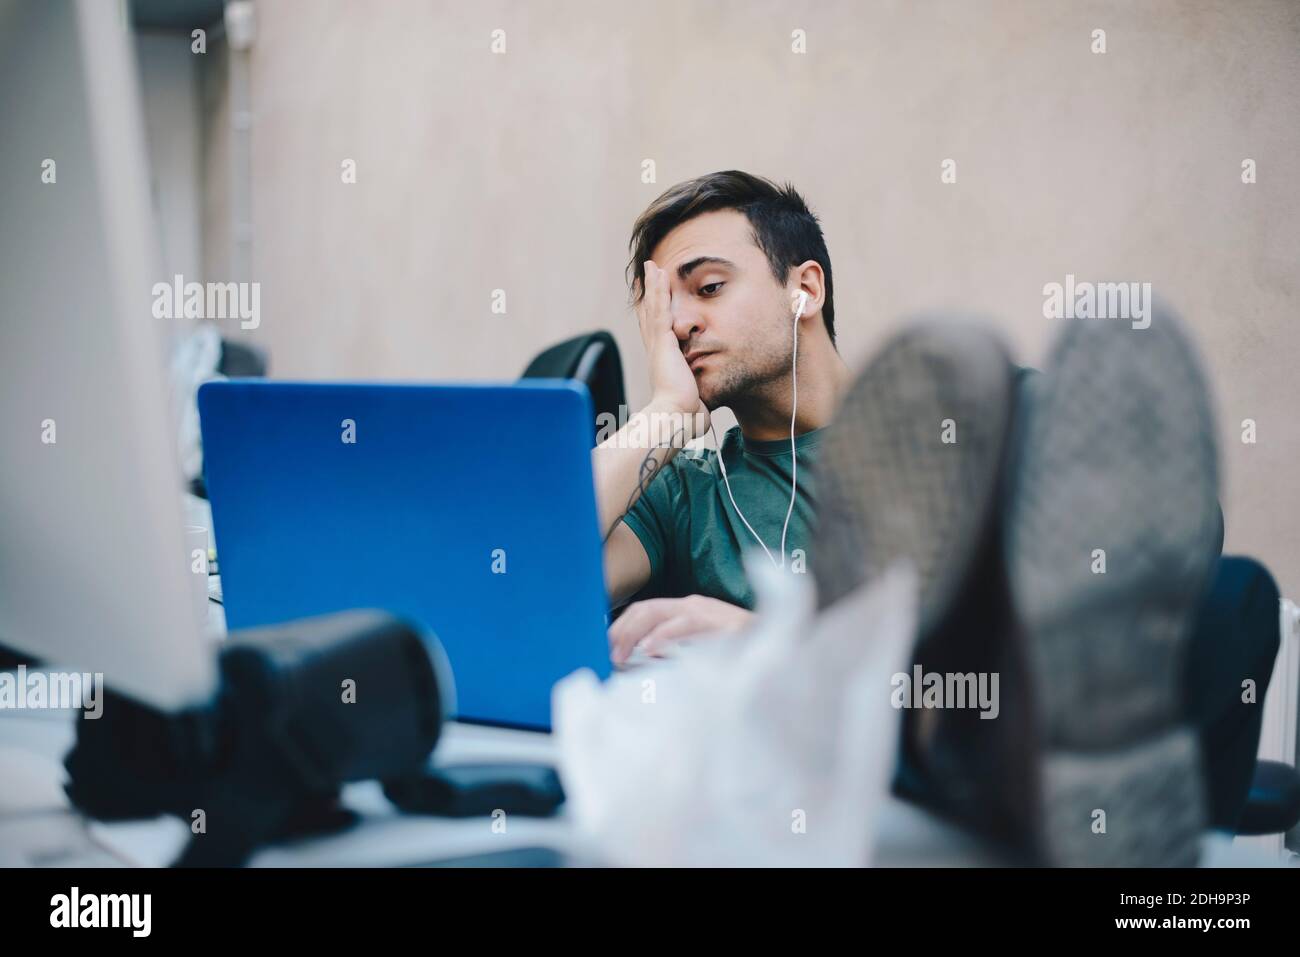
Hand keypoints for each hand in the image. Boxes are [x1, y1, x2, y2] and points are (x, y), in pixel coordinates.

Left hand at [608, 594, 753, 664]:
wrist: (784, 645)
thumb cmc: (742, 652)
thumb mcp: (703, 650)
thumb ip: (676, 652)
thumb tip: (642, 664)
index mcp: (686, 611)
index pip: (644, 611)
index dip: (620, 627)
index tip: (603, 647)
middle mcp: (692, 606)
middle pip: (644, 609)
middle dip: (620, 631)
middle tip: (606, 654)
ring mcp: (705, 612)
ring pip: (657, 613)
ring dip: (633, 634)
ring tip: (619, 654)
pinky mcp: (718, 622)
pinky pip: (685, 625)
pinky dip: (663, 636)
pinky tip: (648, 650)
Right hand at [636, 261, 703, 427]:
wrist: (675, 418)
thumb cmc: (683, 418)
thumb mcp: (691, 404)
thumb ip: (695, 401)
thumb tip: (701, 411)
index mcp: (662, 364)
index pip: (656, 334)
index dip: (653, 316)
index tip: (651, 302)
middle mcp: (656, 352)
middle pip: (650, 315)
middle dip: (649, 294)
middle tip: (647, 275)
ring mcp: (658, 345)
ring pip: (653, 307)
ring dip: (652, 286)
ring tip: (651, 266)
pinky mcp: (663, 342)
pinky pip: (661, 309)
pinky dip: (658, 291)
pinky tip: (659, 274)